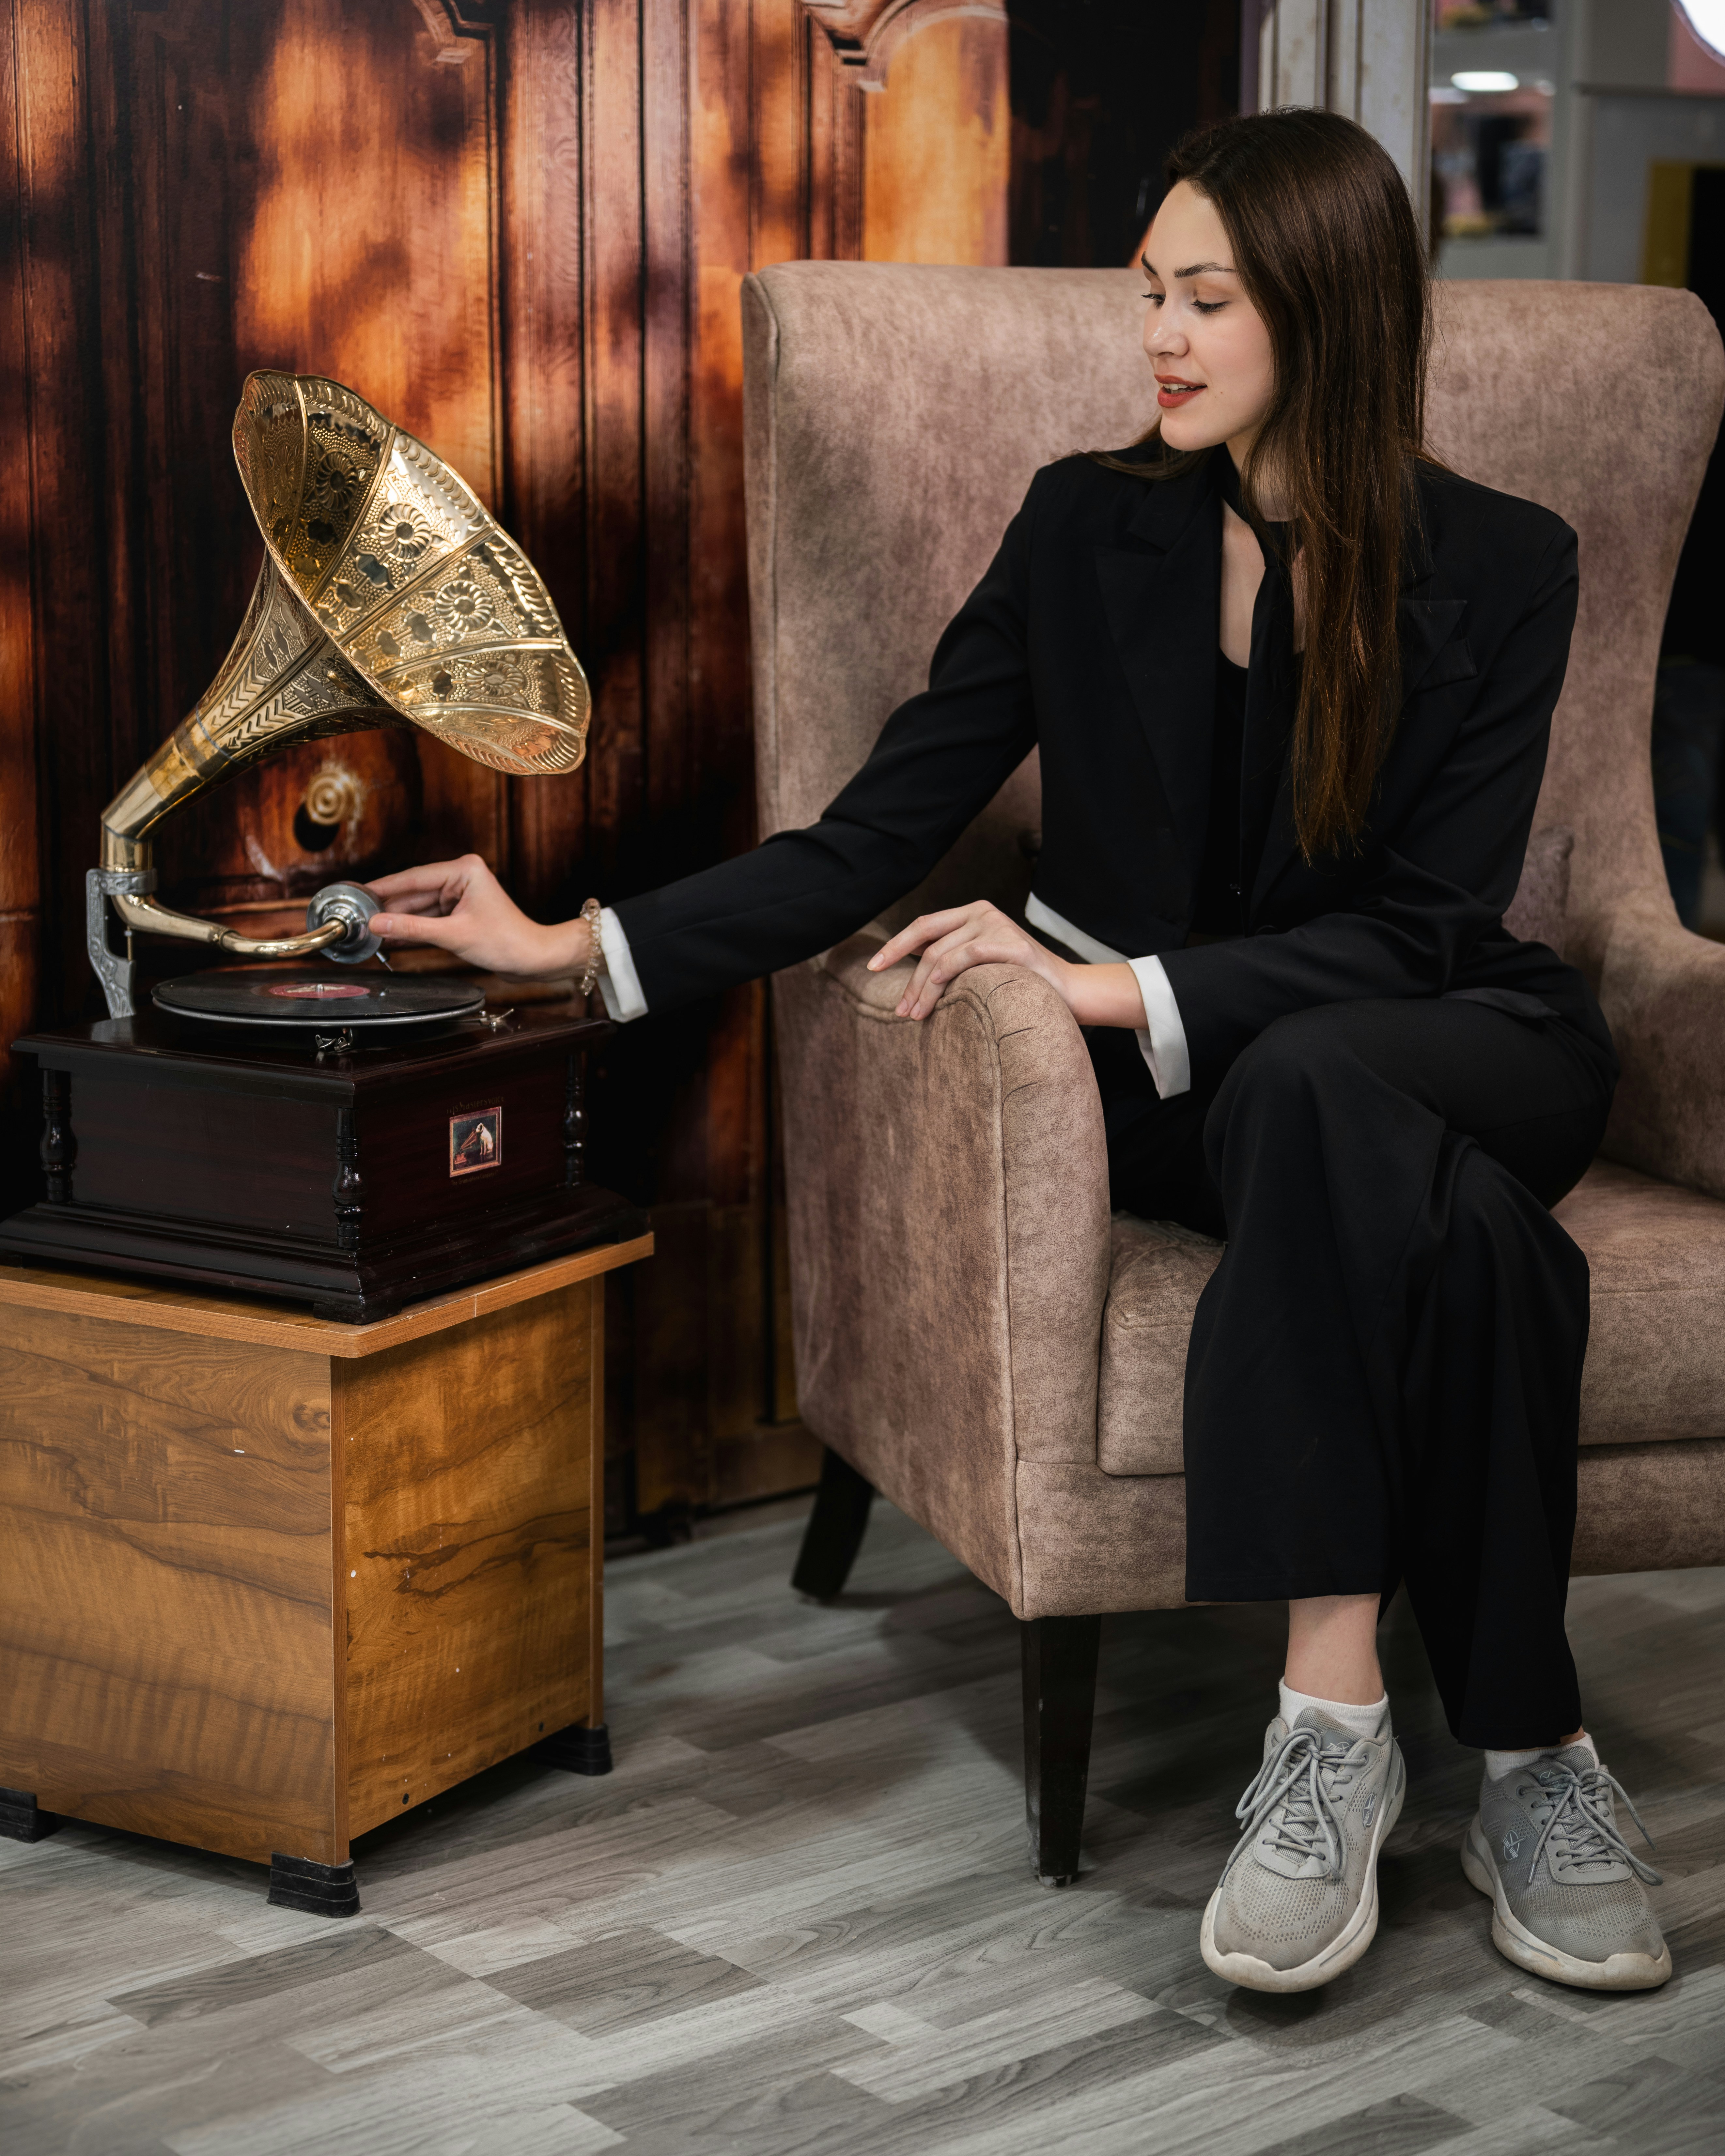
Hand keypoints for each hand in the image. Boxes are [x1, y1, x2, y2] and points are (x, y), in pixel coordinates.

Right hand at [366, 856, 589, 979]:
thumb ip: (412, 928)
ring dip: (399, 919)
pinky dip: (414, 927)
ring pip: (420, 905)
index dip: (383, 888)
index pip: (414, 878)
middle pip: (414, 891)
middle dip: (389, 907)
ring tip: (371, 930)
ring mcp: (461, 894)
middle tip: (359, 916)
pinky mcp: (460, 911)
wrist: (533, 960)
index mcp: (464, 870)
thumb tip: (377, 923)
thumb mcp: (453, 935)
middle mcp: (461, 876)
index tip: (357, 893)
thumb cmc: (506, 942)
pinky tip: (392, 935)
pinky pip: (429, 917)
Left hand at [867, 900, 1075, 1019]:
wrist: (1067, 991)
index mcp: (973, 912)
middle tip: (898, 1009)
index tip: (873, 967)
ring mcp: (996, 925)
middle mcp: (982, 912)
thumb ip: (951, 954)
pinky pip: (963, 959)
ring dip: (922, 990)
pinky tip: (934, 1002)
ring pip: (940, 955)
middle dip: (905, 976)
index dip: (895, 945)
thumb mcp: (980, 961)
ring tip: (914, 1015)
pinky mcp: (1009, 943)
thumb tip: (910, 967)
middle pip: (926, 940)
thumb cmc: (1019, 980)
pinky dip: (943, 980)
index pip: (924, 925)